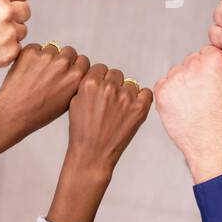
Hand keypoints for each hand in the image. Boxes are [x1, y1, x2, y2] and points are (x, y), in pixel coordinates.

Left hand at [0, 43, 89, 167]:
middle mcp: (63, 65)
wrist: (13, 113)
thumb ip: (75, 84)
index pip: (83, 60)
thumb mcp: (67, 102)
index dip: (75, 66)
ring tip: (38, 73)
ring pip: (52, 48)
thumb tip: (76, 72)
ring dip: (47, 57)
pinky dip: (32, 56)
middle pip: (69, 51)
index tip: (68, 70)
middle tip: (52, 72)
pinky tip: (28, 70)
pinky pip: (36, 48)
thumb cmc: (38, 113)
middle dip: (63, 59)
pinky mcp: (30, 52)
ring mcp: (46, 57)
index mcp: (76, 77)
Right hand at [47, 63, 152, 221]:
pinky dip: (142, 98)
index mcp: (90, 83)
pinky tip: (133, 107)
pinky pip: (146, 93)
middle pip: (116, 74)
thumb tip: (98, 74)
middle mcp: (109, 87)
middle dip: (113, 84)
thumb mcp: (75, 102)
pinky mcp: (140, 109)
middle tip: (109, 101)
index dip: (100, 78)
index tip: (100, 90)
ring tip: (118, 109)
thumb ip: (87, 84)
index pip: (101, 68)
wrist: (92, 154)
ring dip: (126, 92)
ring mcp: (126, 98)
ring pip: (130, 83)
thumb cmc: (82, 130)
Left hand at [154, 45, 221, 183]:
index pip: (209, 52)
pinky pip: (165, 86)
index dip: (213, 68)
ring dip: (184, 84)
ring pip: (178, 73)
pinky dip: (172, 95)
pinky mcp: (162, 93)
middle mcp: (192, 65)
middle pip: (192, 61)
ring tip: (197, 104)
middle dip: (198, 74)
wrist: (216, 145)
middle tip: (207, 95)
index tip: (215, 82)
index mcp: (214, 59)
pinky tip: (185, 107)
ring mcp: (175, 79)